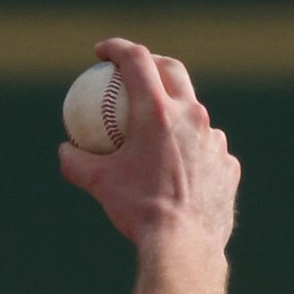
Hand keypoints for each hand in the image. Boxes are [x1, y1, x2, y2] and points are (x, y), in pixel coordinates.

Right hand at [60, 38, 240, 256]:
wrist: (184, 244)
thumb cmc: (138, 211)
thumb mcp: (100, 185)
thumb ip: (77, 163)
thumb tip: (65, 151)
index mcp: (156, 111)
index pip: (136, 61)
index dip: (117, 48)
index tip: (102, 52)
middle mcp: (191, 116)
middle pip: (172, 71)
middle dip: (152, 62)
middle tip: (135, 73)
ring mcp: (214, 138)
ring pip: (194, 111)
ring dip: (174, 110)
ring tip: (158, 126)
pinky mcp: (227, 163)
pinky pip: (207, 147)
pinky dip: (191, 149)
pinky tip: (179, 166)